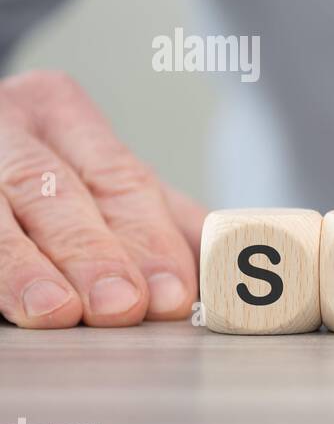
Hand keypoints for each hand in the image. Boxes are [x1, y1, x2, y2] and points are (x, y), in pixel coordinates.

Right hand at [0, 70, 204, 327]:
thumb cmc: (44, 176)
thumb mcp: (102, 181)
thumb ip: (162, 221)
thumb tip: (222, 274)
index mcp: (58, 113)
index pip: (117, 178)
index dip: (148, 239)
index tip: (172, 293)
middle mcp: (3, 127)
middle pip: (52, 191)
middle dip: (90, 253)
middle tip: (120, 306)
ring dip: (23, 267)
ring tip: (55, 310)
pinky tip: (4, 310)